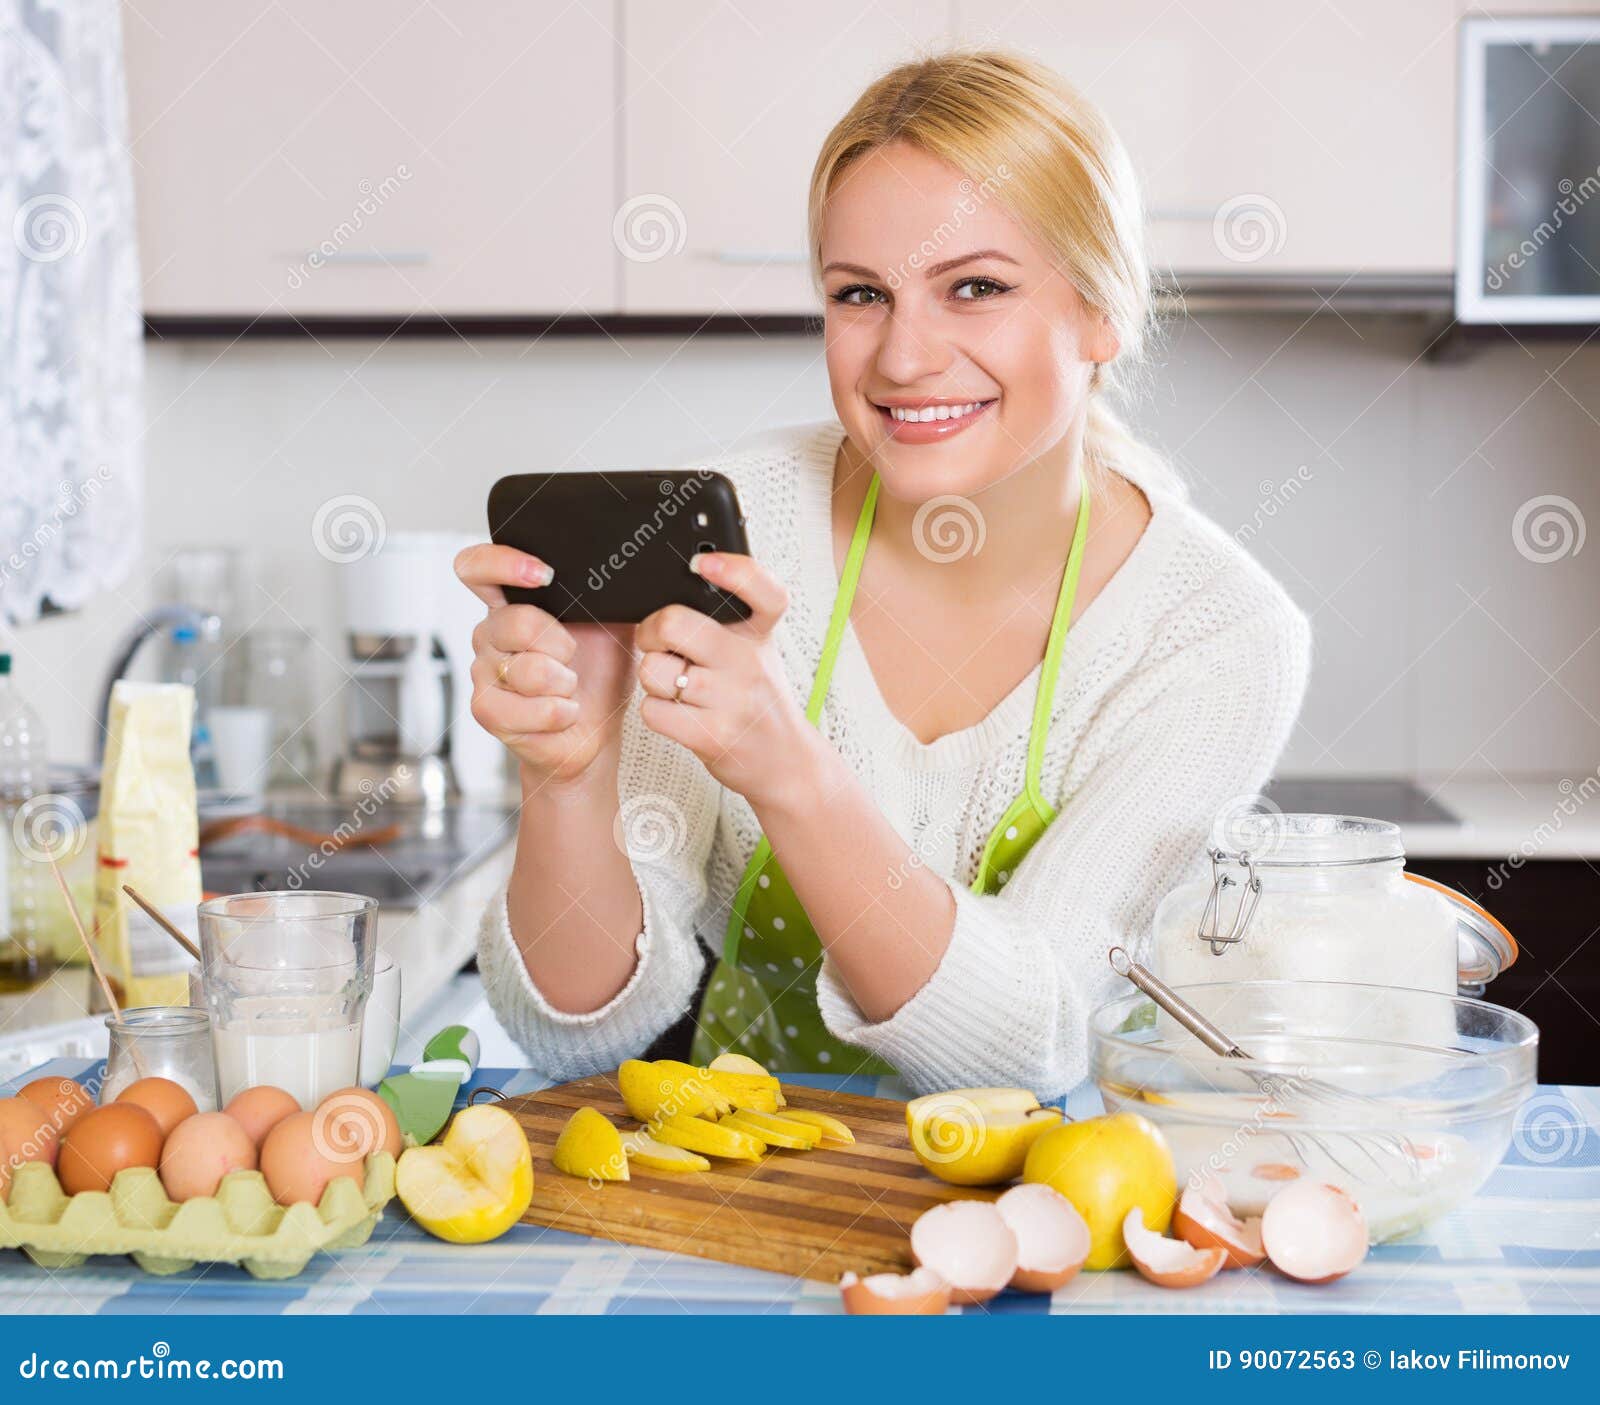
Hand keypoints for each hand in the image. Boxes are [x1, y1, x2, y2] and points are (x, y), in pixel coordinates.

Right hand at [454, 543, 634, 785]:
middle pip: (517, 621)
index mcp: (511, 601)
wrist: (597, 726)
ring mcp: (482, 671)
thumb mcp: (612, 621)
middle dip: (562, 644)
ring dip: (566, 684)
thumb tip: (620, 563)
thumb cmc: (598, 671)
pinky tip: (564, 712)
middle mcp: (489, 632)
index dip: (501, 563)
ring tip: (569, 688)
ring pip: (529, 670)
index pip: (477, 566)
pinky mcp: (487, 710)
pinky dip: (563, 713)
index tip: (544, 575)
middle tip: (573, 657)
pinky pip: (532, 709)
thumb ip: (604, 589)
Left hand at [634, 553, 816, 809]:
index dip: (734, 571)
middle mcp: (751, 663)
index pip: (763, 590)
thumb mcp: (756, 651)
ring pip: (654, 670)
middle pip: (674, 624)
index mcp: (761, 633)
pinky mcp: (714, 735)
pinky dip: (655, 712)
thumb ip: (725, 621)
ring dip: (652, 679)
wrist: (785, 762)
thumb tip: (669, 592)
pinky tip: (677, 713)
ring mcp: (734, 700)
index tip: (704, 563)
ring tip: (676, 687)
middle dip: (650, 632)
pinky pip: (653, 710)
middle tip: (658, 643)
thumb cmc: (758, 701)